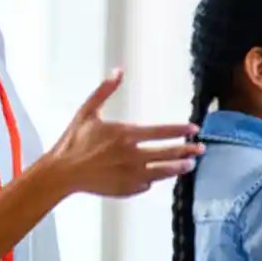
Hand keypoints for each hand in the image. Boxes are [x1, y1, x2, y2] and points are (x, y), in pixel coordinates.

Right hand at [44, 70, 203, 196]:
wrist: (60, 173)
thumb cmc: (73, 142)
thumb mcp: (87, 112)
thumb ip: (105, 91)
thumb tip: (118, 71)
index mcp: (125, 135)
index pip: (162, 132)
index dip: (180, 130)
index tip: (193, 129)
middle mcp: (132, 155)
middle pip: (168, 153)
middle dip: (188, 150)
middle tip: (201, 148)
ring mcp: (131, 175)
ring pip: (163, 171)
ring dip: (179, 167)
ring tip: (191, 165)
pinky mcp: (126, 189)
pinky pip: (147, 184)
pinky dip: (155, 179)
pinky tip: (162, 176)